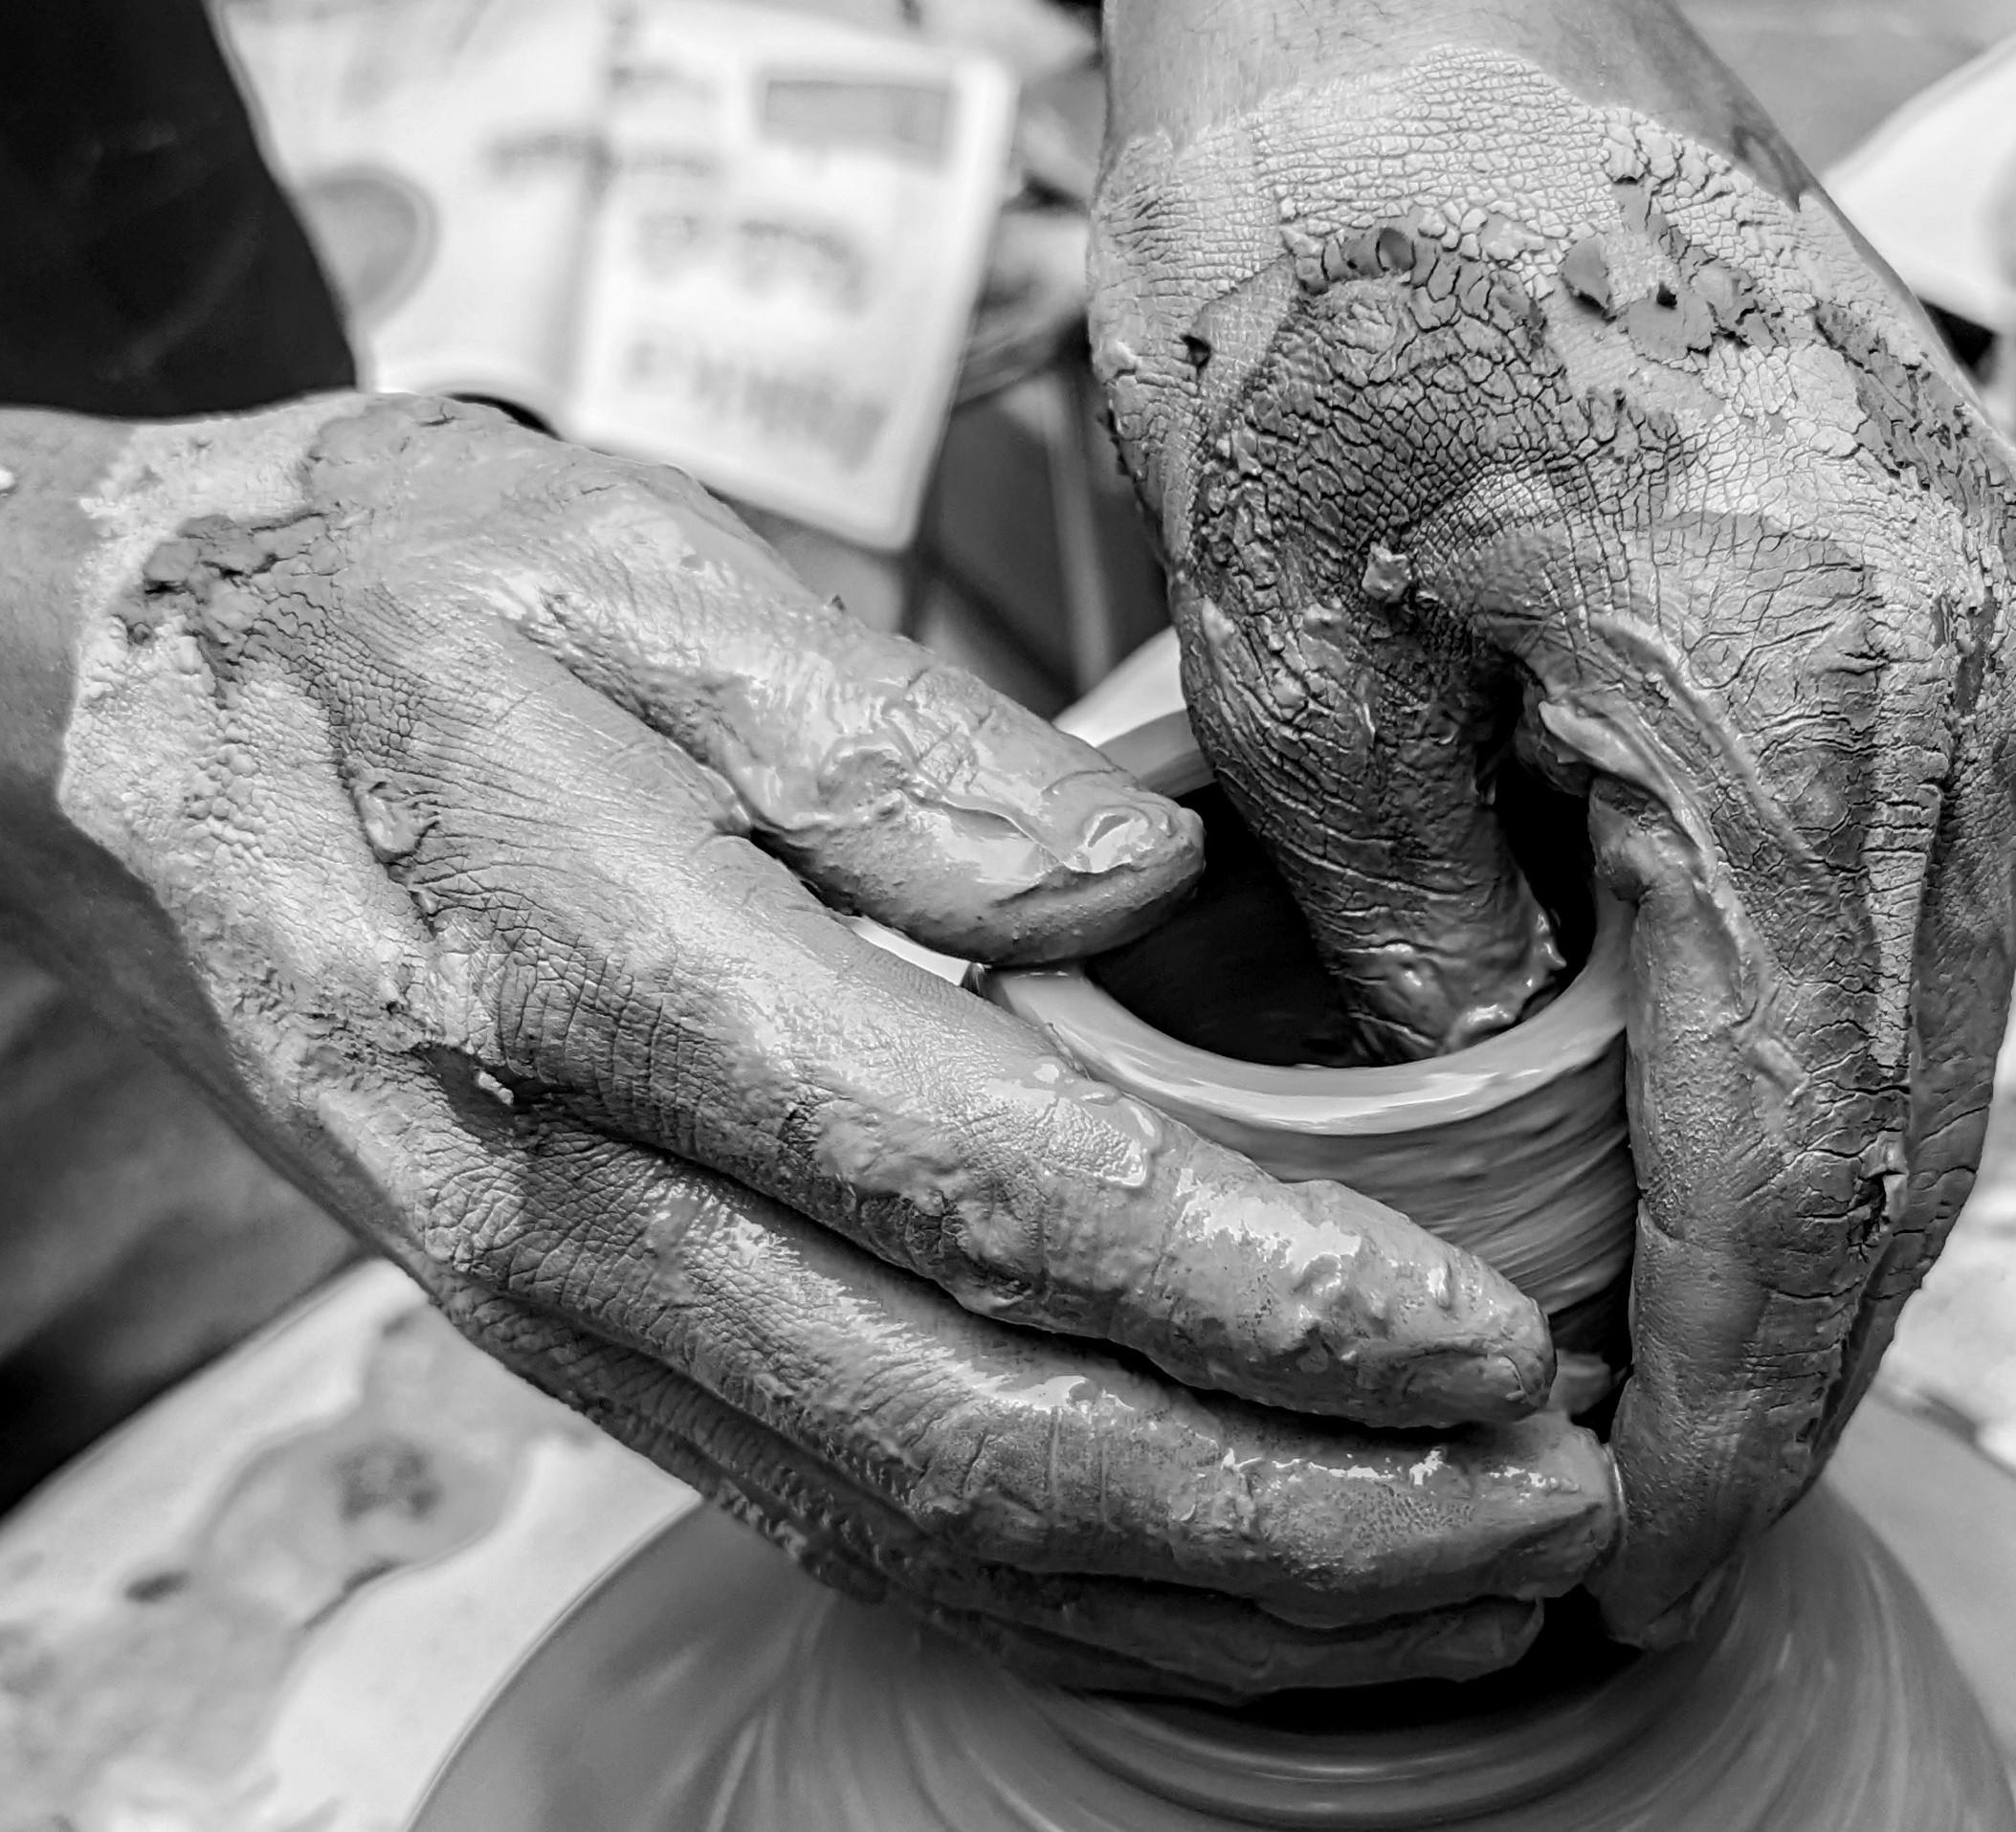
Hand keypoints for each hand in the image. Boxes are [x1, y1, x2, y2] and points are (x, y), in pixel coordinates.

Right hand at [0, 394, 1613, 1695]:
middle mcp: (577, 1205)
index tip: (1486, 1336)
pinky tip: (1235, 1596)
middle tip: (1547, 1512)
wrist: (107, 728)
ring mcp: (565, 1313)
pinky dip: (1065, 1592)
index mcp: (607, 977)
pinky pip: (839, 1519)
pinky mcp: (577, 1346)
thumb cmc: (383, 608)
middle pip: (984, 1432)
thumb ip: (889, 743)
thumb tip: (1129, 886)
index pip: (1002, 1190)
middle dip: (1300, 1510)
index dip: (1267, 1291)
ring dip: (1217, 1595)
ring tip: (1464, 1595)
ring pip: (926, 1532)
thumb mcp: (624, 572)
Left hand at [1091, 0, 2015, 1642]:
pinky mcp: (1956, 590)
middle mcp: (1963, 669)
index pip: (1781, 1153)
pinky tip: (1741, 1160)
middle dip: (1783, 1364)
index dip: (1709, 1395)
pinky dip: (1833, 1065)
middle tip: (1659, 1535)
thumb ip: (1400, 913)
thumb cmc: (1320, 237)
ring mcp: (1989, 620)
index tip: (1627, 1550)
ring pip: (1933, 1023)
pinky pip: (1921, 897)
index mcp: (1797, 688)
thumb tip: (1476, 1106)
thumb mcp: (1281, 618)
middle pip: (1903, 1123)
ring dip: (1816, 1231)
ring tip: (1696, 1401)